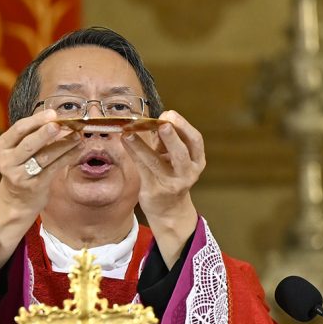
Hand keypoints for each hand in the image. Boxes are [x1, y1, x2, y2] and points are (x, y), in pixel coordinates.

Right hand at [0, 110, 78, 266]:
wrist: (17, 200)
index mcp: (2, 147)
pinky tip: (78, 149)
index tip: (53, 113)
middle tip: (61, 124)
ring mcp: (20, 176)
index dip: (36, 120)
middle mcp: (7, 161)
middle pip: (29, 144)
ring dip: (63, 144)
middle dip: (46, 132)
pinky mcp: (35, 186)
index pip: (18, 130)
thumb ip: (33, 135)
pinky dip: (68, 157)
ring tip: (77, 135)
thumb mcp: (18, 150)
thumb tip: (59, 118)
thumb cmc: (22, 167)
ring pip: (44, 157)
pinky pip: (54, 168)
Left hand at [123, 111, 204, 264]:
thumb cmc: (171, 175)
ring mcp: (171, 184)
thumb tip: (158, 117)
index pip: (195, 141)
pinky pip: (141, 169)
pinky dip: (133, 152)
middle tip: (161, 123)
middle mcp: (187, 173)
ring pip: (156, 162)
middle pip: (181, 154)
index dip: (183, 126)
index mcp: (197, 161)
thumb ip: (168, 140)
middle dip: (171, 137)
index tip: (169, 114)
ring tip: (129, 132)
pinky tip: (125, 141)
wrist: (169, 209)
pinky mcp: (153, 190)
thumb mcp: (176, 157)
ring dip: (141, 145)